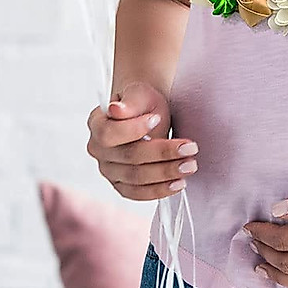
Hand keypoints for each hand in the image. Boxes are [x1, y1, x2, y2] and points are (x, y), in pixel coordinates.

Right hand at [86, 80, 198, 201]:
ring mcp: (108, 170)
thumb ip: (130, 103)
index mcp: (97, 124)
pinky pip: (138, 193)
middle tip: (190, 148)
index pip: (109, 133)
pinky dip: (159, 190)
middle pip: (129, 157)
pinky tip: (178, 183)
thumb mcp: (140, 94)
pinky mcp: (121, 185)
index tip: (157, 119)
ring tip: (189, 165)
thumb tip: (116, 109)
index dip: (133, 129)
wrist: (149, 113)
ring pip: (136, 178)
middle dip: (162, 153)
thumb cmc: (143, 103)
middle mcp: (98, 150)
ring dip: (166, 173)